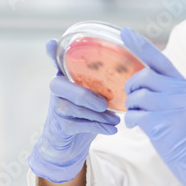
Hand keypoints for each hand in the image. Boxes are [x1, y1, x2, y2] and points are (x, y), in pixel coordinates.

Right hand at [28, 40, 120, 182]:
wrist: (71, 141)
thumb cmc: (88, 110)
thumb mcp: (95, 92)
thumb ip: (105, 81)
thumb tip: (135, 70)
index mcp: (67, 76)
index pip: (56, 61)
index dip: (52, 53)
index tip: (51, 43)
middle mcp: (58, 89)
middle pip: (62, 86)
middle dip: (85, 95)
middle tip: (105, 104)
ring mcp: (57, 108)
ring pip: (74, 108)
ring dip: (98, 115)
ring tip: (115, 119)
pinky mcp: (61, 126)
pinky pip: (79, 125)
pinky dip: (99, 127)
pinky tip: (112, 129)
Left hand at [121, 28, 185, 185]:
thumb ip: (180, 102)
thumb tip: (154, 97)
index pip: (163, 61)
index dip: (141, 46)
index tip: (125, 32)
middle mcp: (183, 95)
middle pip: (144, 75)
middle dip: (131, 87)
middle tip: (131, 101)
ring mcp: (174, 109)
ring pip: (137, 95)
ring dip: (130, 106)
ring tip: (136, 119)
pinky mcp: (164, 126)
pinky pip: (135, 115)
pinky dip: (130, 120)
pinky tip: (136, 128)